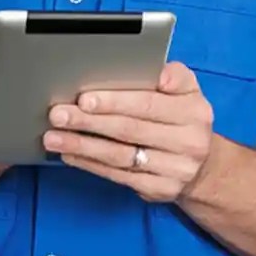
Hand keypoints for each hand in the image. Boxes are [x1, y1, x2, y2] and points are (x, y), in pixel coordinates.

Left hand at [43, 62, 214, 202]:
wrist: (202, 164)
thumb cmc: (180, 116)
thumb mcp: (185, 89)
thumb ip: (168, 75)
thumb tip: (143, 66)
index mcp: (194, 110)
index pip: (148, 104)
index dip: (114, 101)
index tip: (84, 99)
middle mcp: (189, 141)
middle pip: (129, 129)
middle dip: (88, 121)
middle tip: (58, 115)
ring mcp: (176, 169)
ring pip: (120, 155)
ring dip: (82, 145)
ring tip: (53, 137)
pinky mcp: (160, 189)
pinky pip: (118, 176)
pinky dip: (90, 164)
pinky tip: (70, 154)